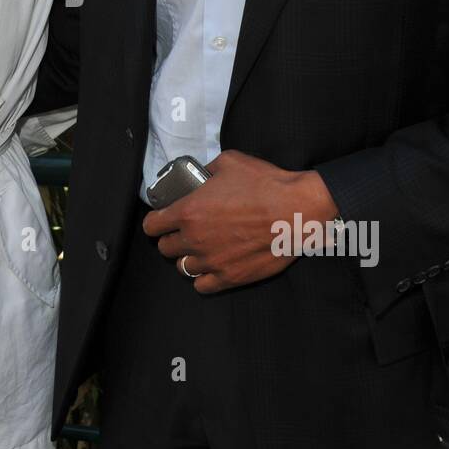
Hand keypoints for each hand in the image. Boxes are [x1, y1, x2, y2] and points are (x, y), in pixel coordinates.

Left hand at [142, 149, 337, 294]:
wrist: (296, 210)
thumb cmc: (265, 184)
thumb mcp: (229, 162)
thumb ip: (207, 170)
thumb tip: (200, 175)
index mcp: (188, 211)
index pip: (152, 226)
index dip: (155, 221)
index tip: (162, 219)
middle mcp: (194, 239)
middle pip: (165, 248)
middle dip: (172, 239)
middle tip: (184, 232)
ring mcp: (212, 261)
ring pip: (182, 268)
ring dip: (188, 258)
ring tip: (200, 250)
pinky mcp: (230, 277)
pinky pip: (202, 286)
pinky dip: (204, 278)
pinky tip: (212, 267)